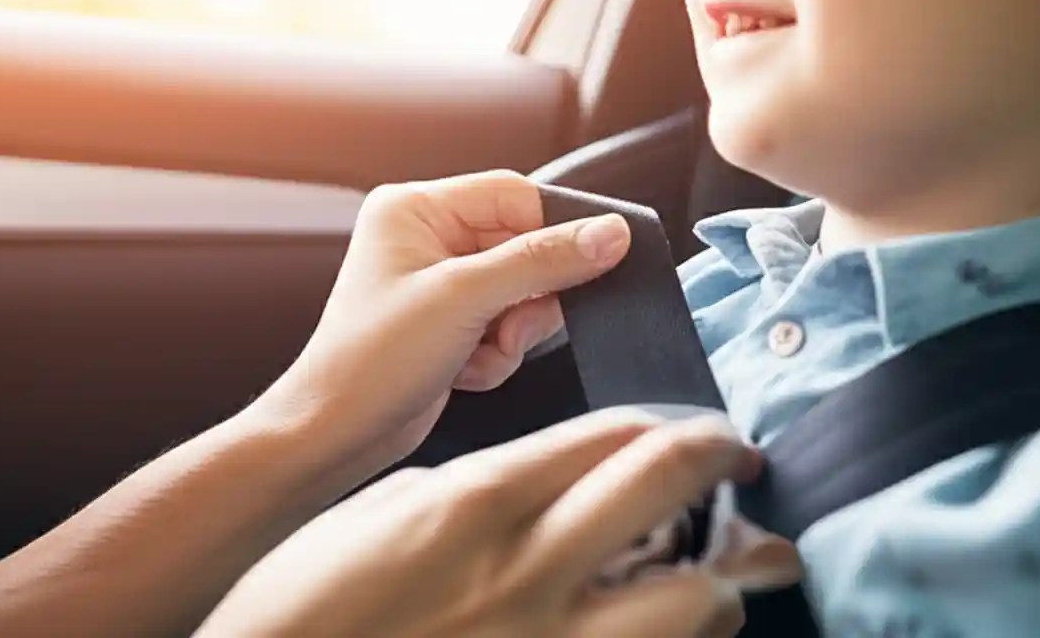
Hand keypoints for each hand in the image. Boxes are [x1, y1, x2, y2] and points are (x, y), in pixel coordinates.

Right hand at [196, 410, 802, 637]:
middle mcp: (528, 571)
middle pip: (668, 487)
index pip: (612, 435)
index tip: (694, 426)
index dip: (672, 422)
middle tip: (742, 460)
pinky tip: (681, 632)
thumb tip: (529, 485)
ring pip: (695, 602)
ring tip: (731, 572)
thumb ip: (467, 493)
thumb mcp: (374, 522)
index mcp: (477, 503)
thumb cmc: (296, 614)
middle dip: (722, 460)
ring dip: (724, 579)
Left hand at [249, 170, 631, 481]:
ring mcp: (440, 283)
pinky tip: (463, 371)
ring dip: (514, 330)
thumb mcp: (465, 299)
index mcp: (416, 208)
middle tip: (510, 326)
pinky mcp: (451, 324)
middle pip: (526, 246)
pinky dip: (498, 353)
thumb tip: (611, 233)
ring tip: (476, 352)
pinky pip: (509, 325)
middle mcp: (427, 237)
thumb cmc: (371, 360)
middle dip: (527, 297)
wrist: (335, 436)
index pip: (515, 195)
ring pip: (525, 291)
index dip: (560, 227)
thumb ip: (543, 261)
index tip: (604, 254)